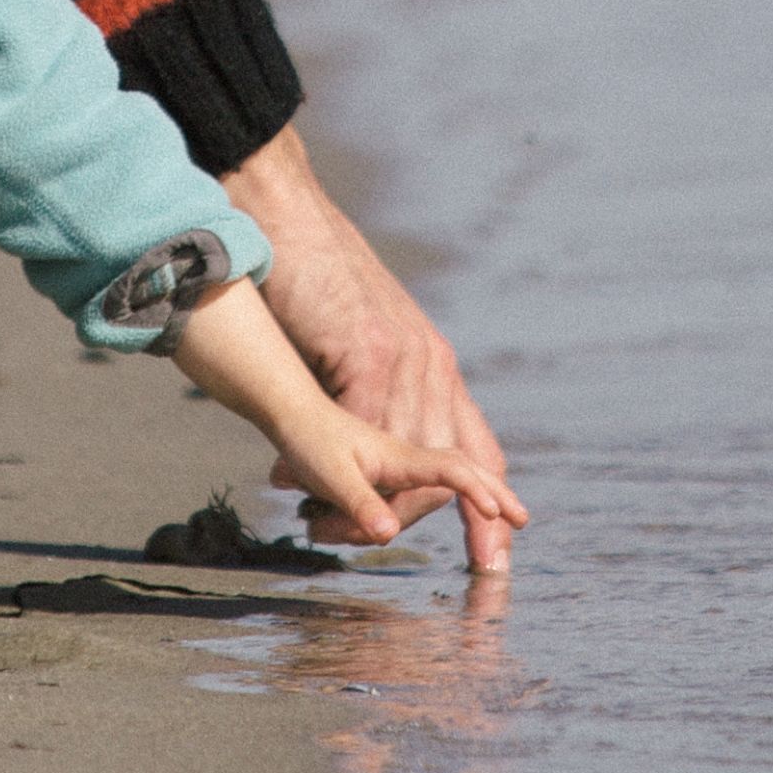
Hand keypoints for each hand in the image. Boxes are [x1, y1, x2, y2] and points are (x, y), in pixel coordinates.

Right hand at [222, 123, 520, 573]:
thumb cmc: (303, 270)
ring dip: (361, 500)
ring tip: (313, 519)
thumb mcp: (354, 336)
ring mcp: (406, 353)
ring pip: (410, 460)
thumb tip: (353, 442)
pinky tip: (290, 476)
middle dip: (418, 519)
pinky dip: (331, 464)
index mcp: (432, 361)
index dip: (487, 513)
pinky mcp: (370, 347)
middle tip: (354, 539)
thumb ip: (367, 386)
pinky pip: (366, 430)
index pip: (479, 449)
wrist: (281, 208)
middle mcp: (432, 361)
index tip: (491, 564)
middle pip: (449, 469)